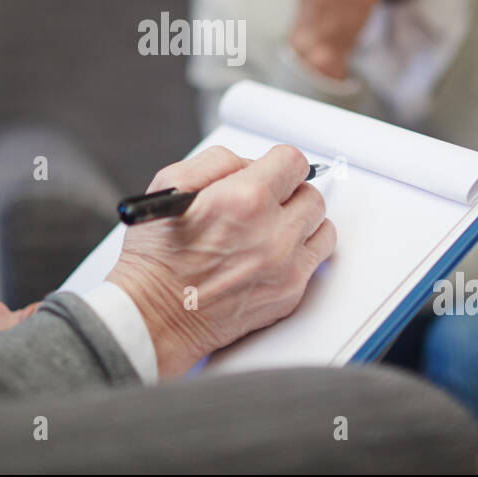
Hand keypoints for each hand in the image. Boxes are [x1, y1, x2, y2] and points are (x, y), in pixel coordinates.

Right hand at [105, 144, 334, 377]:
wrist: (155, 315)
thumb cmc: (157, 257)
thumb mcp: (171, 185)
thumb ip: (218, 162)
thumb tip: (250, 163)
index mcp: (244, 200)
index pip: (293, 161)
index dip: (279, 163)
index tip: (273, 170)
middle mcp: (272, 233)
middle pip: (312, 194)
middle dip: (290, 193)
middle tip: (267, 202)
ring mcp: (285, 267)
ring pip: (322, 227)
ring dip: (301, 222)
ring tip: (273, 229)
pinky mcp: (290, 294)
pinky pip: (315, 262)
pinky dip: (299, 254)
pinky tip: (272, 255)